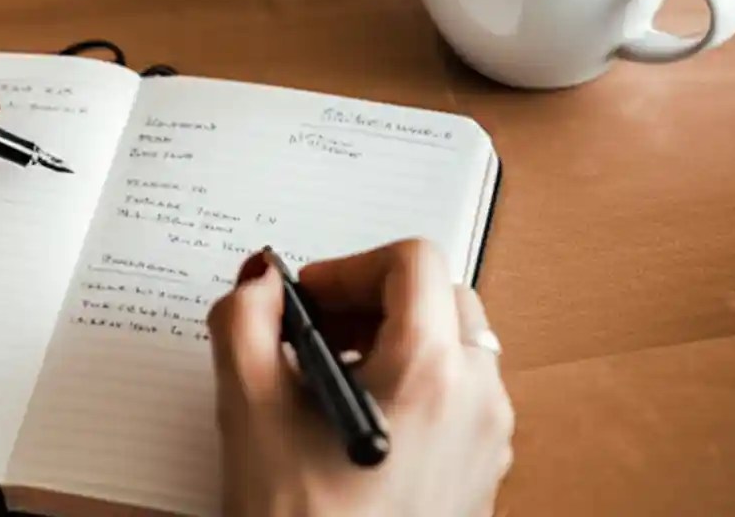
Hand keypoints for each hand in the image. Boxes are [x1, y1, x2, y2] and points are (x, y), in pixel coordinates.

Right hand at [207, 240, 513, 516]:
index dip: (348, 265)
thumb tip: (259, 282)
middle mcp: (479, 400)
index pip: (412, 262)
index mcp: (431, 372)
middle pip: (441, 298)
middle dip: (372, 301)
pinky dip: (413, 385)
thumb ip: (244, 321)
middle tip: (314, 333)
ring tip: (328, 383)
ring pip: (455, 347)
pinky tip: (355, 426)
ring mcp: (490, 440)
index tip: (306, 298)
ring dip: (392, 341)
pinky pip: (460, 397)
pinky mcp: (483, 473)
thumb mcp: (249, 412)